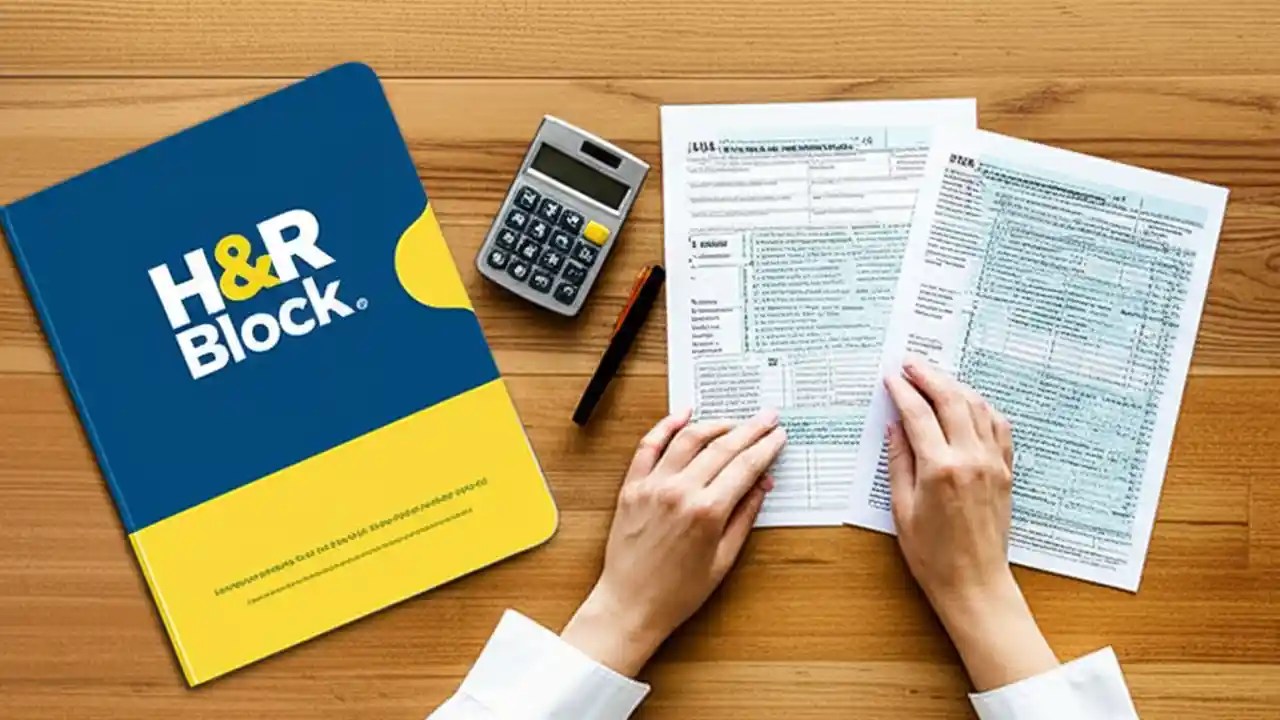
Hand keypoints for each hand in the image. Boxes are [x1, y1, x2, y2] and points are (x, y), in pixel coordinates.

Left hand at [560, 408, 785, 675]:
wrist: (631, 604)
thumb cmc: (679, 592)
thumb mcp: (723, 559)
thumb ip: (744, 516)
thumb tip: (762, 484)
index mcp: (707, 512)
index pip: (745, 466)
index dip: (766, 447)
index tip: (778, 435)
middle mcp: (680, 492)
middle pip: (722, 446)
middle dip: (749, 429)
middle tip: (766, 417)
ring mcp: (653, 486)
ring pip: (688, 438)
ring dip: (714, 423)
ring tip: (733, 420)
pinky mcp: (632, 487)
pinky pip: (649, 446)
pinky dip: (666, 425)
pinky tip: (683, 414)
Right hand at [885, 355, 1058, 690]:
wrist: (974, 583)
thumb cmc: (932, 555)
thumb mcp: (902, 508)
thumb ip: (899, 462)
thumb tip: (895, 427)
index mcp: (940, 468)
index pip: (917, 414)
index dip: (901, 391)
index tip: (890, 377)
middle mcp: (970, 459)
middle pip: (950, 399)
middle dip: (928, 376)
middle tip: (910, 363)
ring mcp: (992, 463)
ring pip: (977, 407)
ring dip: (955, 385)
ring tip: (935, 376)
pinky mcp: (1005, 472)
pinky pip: (998, 427)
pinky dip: (982, 407)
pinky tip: (969, 402)